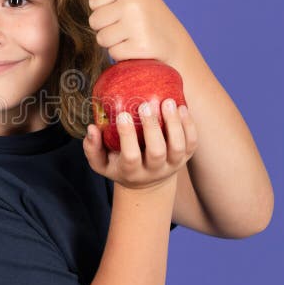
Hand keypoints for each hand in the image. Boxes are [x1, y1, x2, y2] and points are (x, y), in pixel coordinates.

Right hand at [83, 97, 197, 191]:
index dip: (127, 136)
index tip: (122, 114)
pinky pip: (192, 142)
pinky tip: (182, 108)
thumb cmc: (119, 165)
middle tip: (146, 104)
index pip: (130, 157)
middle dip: (152, 128)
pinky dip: (189, 125)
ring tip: (168, 101)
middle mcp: (154, 171)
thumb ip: (92, 147)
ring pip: (178, 147)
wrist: (148, 183)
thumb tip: (91, 128)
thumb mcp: (101, 163)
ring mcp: (173, 165)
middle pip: (157, 152)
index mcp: (132, 172)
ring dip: (174, 124)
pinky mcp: (186, 158)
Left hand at [87, 0, 187, 64]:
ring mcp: (136, 25)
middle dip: (109, 29)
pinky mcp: (139, 46)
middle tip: (130, 29)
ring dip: (115, 43)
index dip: (107, 13)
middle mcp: (132, 3)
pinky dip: (124, 56)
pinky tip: (138, 49)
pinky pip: (113, 54)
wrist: (175, 46)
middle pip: (95, 22)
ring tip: (134, 38)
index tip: (125, 13)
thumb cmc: (154, 14)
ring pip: (102, 39)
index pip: (93, 5)